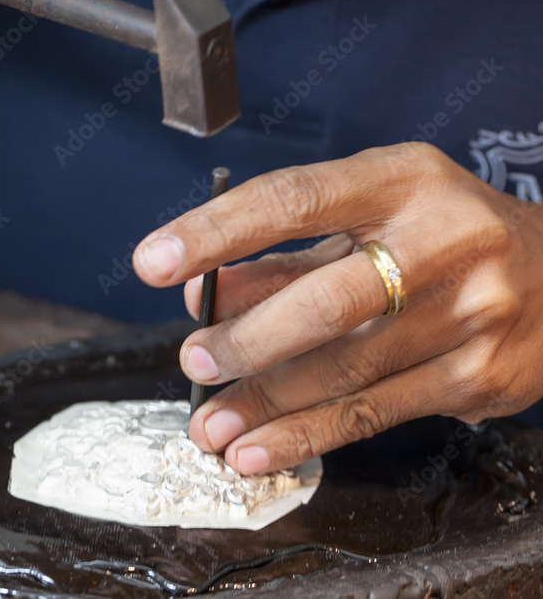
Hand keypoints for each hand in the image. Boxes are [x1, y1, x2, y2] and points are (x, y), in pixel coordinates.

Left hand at [132, 143, 542, 473]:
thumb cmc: (441, 237)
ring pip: (345, 369)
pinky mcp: (478, 376)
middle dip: (246, 339)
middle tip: (194, 362)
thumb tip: (202, 293)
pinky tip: (258, 450)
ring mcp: (469, 313)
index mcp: (402, 180)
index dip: (215, 231)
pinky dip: (306, 436)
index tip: (153, 260)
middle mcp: (444, 240)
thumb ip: (284, 256)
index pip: (292, 199)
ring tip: (209, 425)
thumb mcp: (368, 221)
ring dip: (264, 403)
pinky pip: (374, 413)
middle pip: (325, 300)